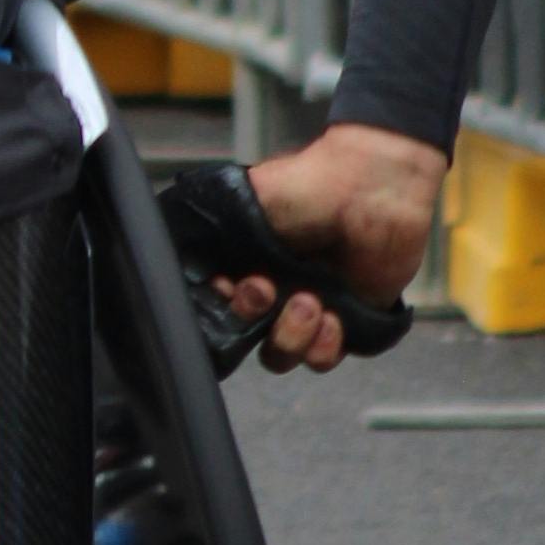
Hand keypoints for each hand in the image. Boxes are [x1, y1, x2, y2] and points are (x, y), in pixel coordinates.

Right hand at [210, 122, 440, 372]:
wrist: (372, 190)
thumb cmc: (307, 186)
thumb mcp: (239, 200)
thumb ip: (203, 229)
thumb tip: (172, 249)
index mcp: (242, 262)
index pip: (215, 306)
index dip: (220, 307)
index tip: (231, 285)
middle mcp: (271, 289)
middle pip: (243, 337)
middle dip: (253, 321)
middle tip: (269, 289)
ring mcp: (307, 308)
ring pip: (280, 355)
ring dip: (291, 336)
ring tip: (311, 302)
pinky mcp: (347, 322)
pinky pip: (323, 358)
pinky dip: (325, 346)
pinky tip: (334, 318)